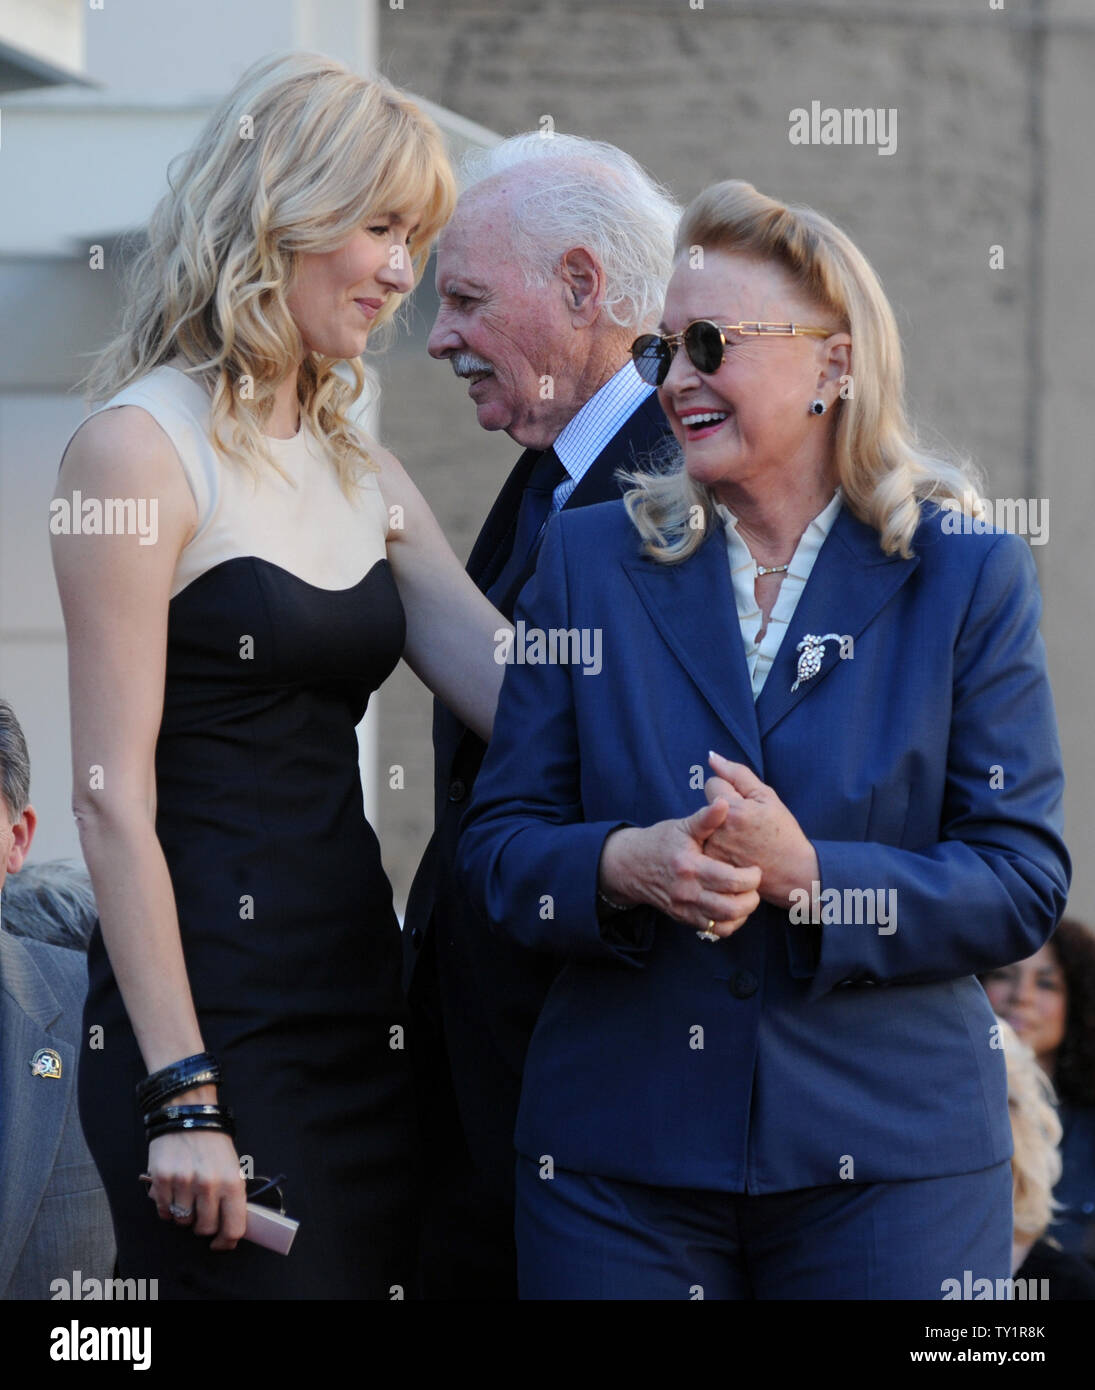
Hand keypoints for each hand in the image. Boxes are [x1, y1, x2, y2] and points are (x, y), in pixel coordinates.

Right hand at [146, 1123, 247, 1251]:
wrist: (187, 1113)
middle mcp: (209, 1185)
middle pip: (205, 1229)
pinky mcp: (161, 1179)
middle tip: (202, 1211)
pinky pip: (163, 1211)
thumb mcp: (232, 1166)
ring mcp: (183, 1182)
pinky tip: (172, 1193)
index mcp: (232, 1182)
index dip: (226, 1242)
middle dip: (203, 1225)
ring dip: (184, 1215)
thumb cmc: (213, 1143)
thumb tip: (228, 1227)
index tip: (220, 1243)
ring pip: (182, 1222)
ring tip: (187, 1196)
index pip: (233, 1227)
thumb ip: (231, 1196)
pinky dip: (167, 1208)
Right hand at [599, 802, 761, 938]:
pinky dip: (730, 923)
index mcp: (690, 867)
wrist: (632, 865)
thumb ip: (706, 818)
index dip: (751, 877)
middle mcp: (687, 892)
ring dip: (743, 912)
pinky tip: (734, 907)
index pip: (730, 880)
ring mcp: (685, 909)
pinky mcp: (685, 918)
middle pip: (731, 907)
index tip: (754, 868)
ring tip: (746, 895)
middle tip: (754, 884)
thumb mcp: (682, 826)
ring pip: (725, 923)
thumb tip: (724, 802)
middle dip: (751, 897)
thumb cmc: (661, 842)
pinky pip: (715, 931)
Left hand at [703, 751, 818, 905]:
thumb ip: (737, 774)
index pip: (711, 784)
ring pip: (704, 826)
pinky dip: (717, 847)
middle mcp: (718, 829)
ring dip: (717, 829)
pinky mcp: (712, 866)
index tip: (744, 806)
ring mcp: (713, 850)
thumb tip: (711, 756)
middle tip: (744, 827)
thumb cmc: (782, 832)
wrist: (793, 873)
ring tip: (740, 841)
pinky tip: (734, 853)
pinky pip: (705, 845)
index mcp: (732, 808)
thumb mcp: (767, 797)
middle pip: (706, 806)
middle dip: (722, 811)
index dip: (729, 792)